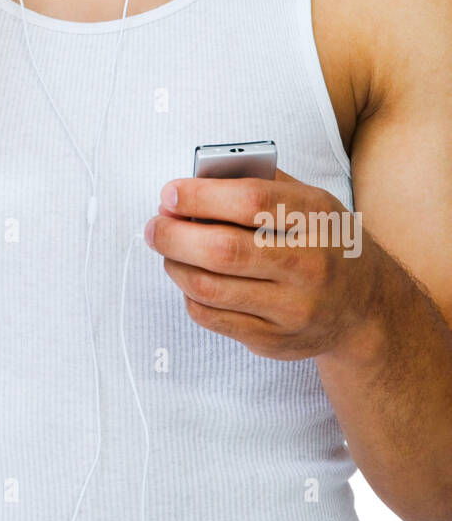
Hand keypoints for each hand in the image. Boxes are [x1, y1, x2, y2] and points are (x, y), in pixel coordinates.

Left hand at [144, 169, 383, 359]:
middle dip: (175, 235)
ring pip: (210, 288)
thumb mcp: (309, 202)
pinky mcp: (274, 340)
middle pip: (223, 250)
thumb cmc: (323, 241)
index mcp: (315, 219)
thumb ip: (260, 184)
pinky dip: (190, 294)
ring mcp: (293, 309)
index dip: (200, 196)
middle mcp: (308, 266)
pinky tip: (190, 278)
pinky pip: (212, 318)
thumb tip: (195, 180)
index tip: (170, 193)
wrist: (366, 307)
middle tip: (154, 225)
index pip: (250, 202)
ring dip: (175, 264)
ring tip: (167, 248)